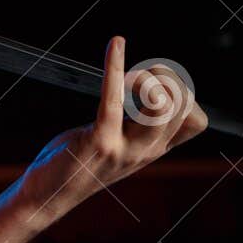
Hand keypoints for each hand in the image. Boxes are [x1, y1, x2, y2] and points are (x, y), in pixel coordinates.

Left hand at [21, 36, 208, 215]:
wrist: (47, 197)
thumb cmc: (78, 163)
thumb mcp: (119, 146)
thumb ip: (135, 128)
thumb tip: (146, 92)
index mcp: (154, 150)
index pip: (195, 120)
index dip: (184, 93)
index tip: (155, 81)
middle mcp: (146, 151)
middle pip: (183, 106)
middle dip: (167, 77)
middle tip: (138, 72)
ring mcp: (125, 149)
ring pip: (163, 106)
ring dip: (149, 78)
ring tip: (128, 75)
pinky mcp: (99, 142)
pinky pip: (114, 99)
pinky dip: (116, 67)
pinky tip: (116, 45)